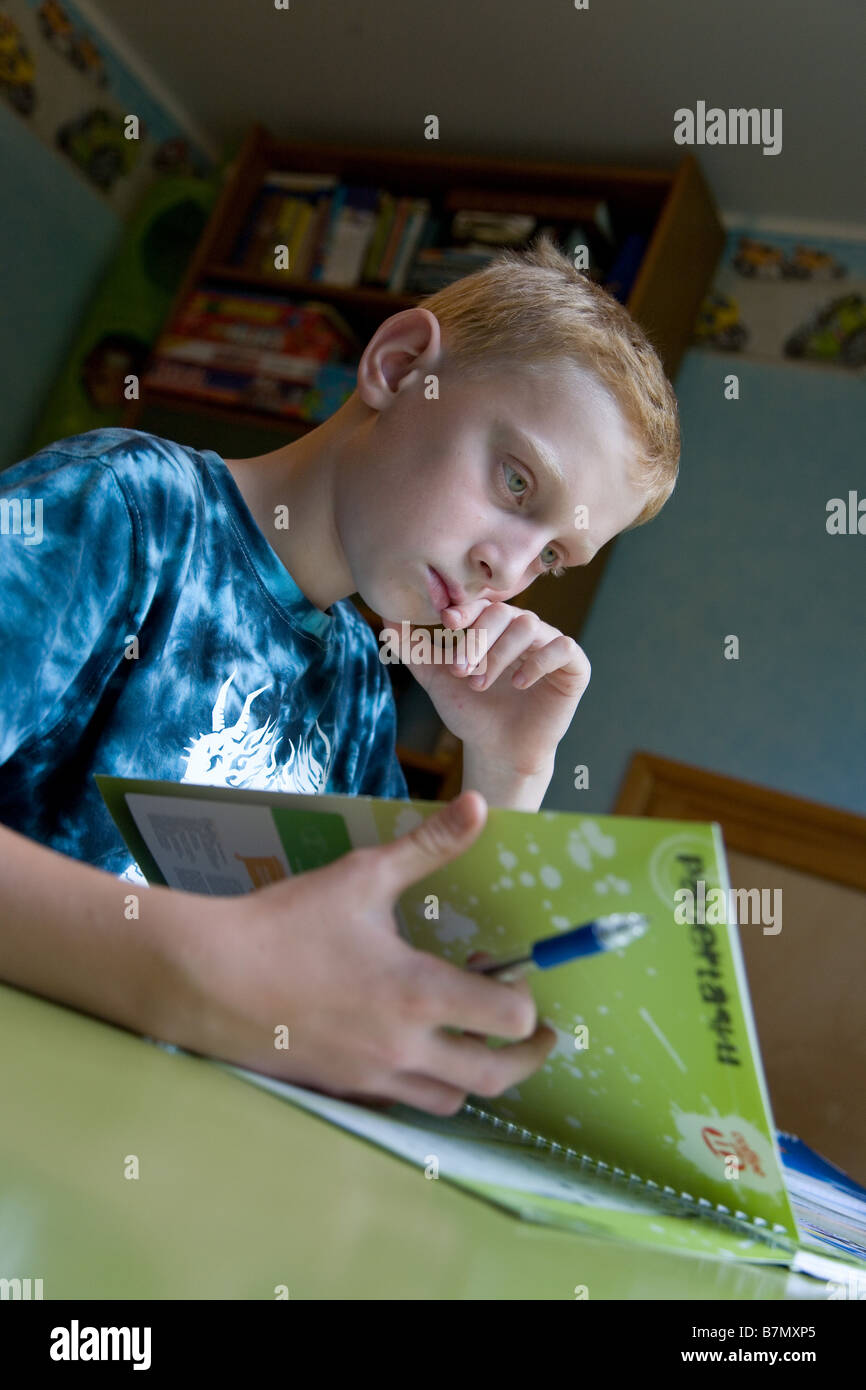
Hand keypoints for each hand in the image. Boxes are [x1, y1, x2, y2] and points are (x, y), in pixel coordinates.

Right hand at [151, 790, 556, 1115]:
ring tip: (465, 1036)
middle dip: (525, 1057)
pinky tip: (406, 1046)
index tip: (513, 978)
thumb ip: (429, 845)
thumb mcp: (361, 875)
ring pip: (449, 1100)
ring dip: (471, 1073)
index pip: (508, 1019)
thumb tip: (480, 804)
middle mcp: (404, 1046)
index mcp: (418, 993)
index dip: (525, 1002)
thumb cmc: (285, 923)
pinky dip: (421, 1084)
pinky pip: (401, 1104)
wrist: (206, 977)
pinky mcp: (342, 1091)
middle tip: (534, 1036)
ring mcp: (372, 1077)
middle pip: (494, 1076)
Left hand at [383, 600, 590, 777]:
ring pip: (529, 627)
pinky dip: (540, 662)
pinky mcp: (573, 667)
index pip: (481, 603)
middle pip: (505, 612)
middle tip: (461, 670)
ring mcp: (551, 644)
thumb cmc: (472, 711)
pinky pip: (564, 648)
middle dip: (479, 639)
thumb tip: (385, 621)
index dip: (465, 609)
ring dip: (501, 653)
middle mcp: (524, 629)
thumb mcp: (437, 680)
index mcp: (495, 625)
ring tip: (481, 683)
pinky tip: (518, 684)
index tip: (446, 623)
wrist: (499, 750)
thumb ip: (415, 651)